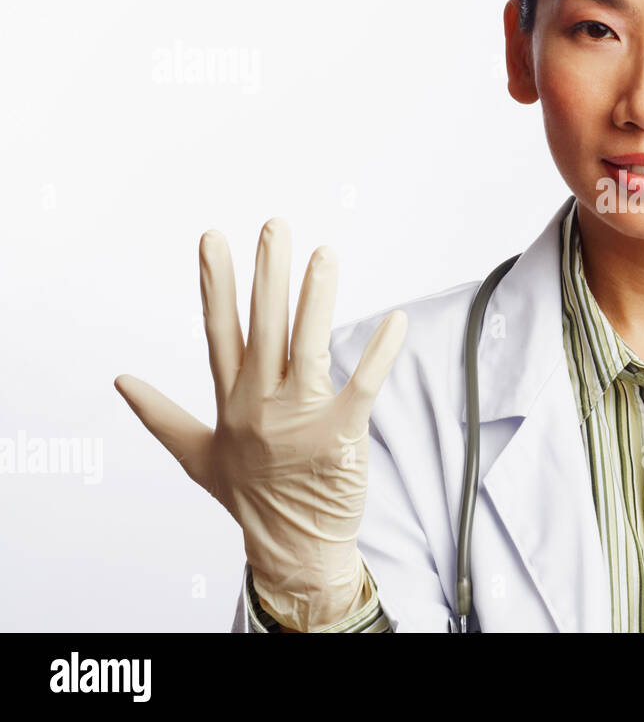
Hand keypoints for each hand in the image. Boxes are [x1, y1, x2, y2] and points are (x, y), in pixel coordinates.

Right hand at [114, 218, 406, 630]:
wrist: (290, 545)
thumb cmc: (249, 496)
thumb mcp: (196, 454)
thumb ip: (161, 414)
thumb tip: (120, 381)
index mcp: (231, 400)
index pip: (220, 331)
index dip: (217, 285)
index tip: (212, 239)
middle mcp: (260, 403)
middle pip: (264, 328)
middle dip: (268, 276)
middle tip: (275, 226)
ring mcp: (299, 418)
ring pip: (307, 347)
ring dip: (316, 300)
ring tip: (324, 254)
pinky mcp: (340, 434)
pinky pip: (361, 386)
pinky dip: (378, 353)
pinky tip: (395, 320)